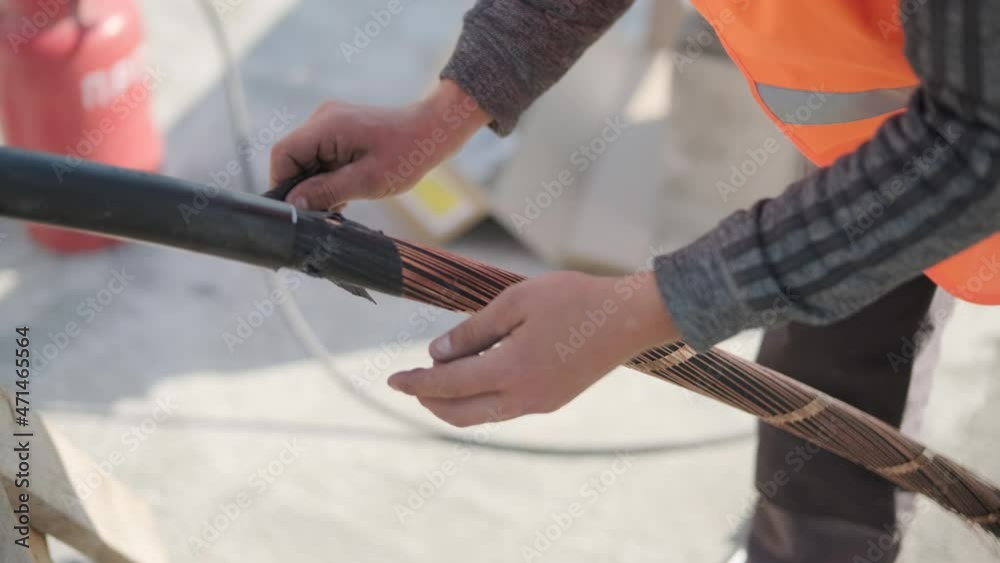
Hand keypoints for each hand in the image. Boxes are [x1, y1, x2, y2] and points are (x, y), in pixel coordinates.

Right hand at [269, 80, 489, 209]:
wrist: (433, 131)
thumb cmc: (407, 154)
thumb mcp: (368, 180)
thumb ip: (327, 191)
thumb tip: (294, 204)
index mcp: (327, 126)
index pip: (283, 153)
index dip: (282, 183)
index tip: (295, 209)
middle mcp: (323, 119)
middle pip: (293, 157)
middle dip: (302, 187)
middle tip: (322, 210)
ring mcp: (331, 123)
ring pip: (307, 160)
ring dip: (317, 184)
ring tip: (341, 201)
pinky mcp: (340, 131)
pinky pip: (321, 157)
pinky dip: (328, 176)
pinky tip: (346, 191)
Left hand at [387, 271, 678, 426]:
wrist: (628, 318)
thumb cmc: (574, 299)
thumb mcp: (516, 302)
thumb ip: (473, 330)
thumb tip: (437, 354)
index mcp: (512, 370)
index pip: (448, 385)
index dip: (416, 383)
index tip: (391, 380)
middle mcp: (524, 397)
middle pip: (460, 413)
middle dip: (429, 401)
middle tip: (410, 382)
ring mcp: (540, 403)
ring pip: (481, 415)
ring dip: (454, 402)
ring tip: (438, 376)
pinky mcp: (552, 401)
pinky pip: (503, 409)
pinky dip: (479, 398)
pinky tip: (474, 375)